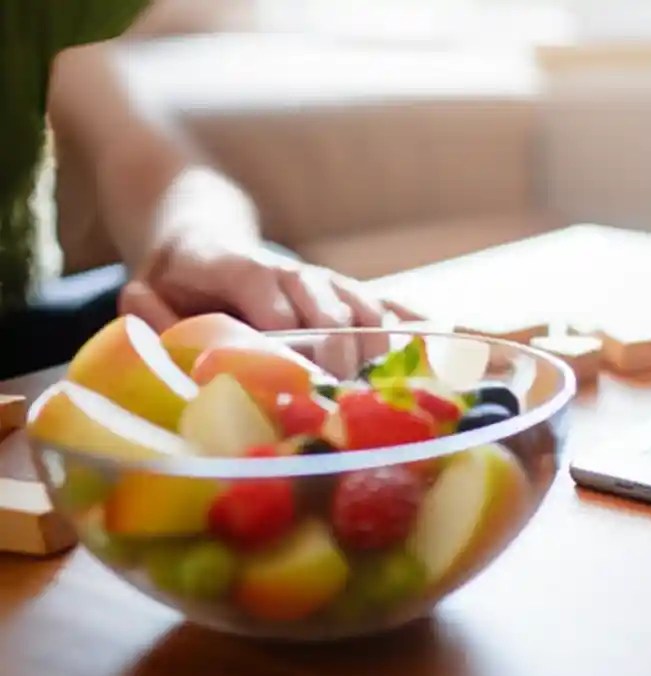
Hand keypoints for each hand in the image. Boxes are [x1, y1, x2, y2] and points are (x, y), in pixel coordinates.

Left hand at [118, 233, 421, 367]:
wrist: (207, 241)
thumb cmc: (182, 282)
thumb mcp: (157, 288)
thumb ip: (153, 305)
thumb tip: (136, 297)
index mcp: (239, 265)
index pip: (265, 285)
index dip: (281, 322)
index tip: (293, 367)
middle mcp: (292, 273)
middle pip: (326, 302)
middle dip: (338, 348)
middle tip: (343, 394)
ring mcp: (327, 283)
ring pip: (364, 305)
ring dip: (377, 346)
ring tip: (384, 389)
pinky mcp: (350, 297)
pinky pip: (392, 309)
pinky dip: (420, 328)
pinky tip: (450, 349)